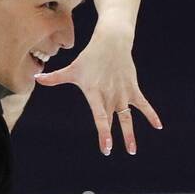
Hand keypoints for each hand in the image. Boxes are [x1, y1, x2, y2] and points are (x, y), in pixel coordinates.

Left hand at [32, 21, 161, 153]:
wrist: (111, 42)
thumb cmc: (89, 58)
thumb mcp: (72, 69)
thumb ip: (55, 78)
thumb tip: (36, 79)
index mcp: (96, 93)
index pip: (100, 117)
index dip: (104, 132)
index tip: (106, 147)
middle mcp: (111, 96)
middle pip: (116, 120)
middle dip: (119, 136)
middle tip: (121, 151)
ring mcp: (123, 93)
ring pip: (129, 117)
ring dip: (131, 133)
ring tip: (132, 150)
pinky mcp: (133, 88)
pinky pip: (143, 104)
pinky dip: (151, 114)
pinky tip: (158, 126)